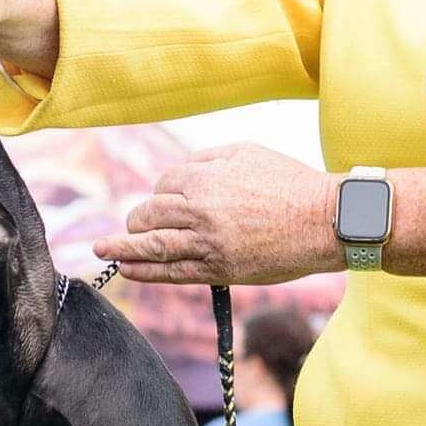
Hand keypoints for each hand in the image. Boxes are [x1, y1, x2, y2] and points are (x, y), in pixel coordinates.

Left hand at [108, 142, 343, 287]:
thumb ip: (208, 160)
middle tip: (132, 227)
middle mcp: (200, 211)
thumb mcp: (246, 153)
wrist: (323, 221)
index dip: (161, 192)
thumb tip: (178, 172)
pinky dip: (145, 271)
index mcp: (205, 178)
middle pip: (150, 214)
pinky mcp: (219, 269)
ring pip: (153, 245)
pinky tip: (127, 269)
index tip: (165, 200)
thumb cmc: (290, 184)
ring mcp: (208, 243)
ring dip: (123, 248)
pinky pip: (172, 272)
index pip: (162, 185)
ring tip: (102, 250)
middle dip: (137, 220)